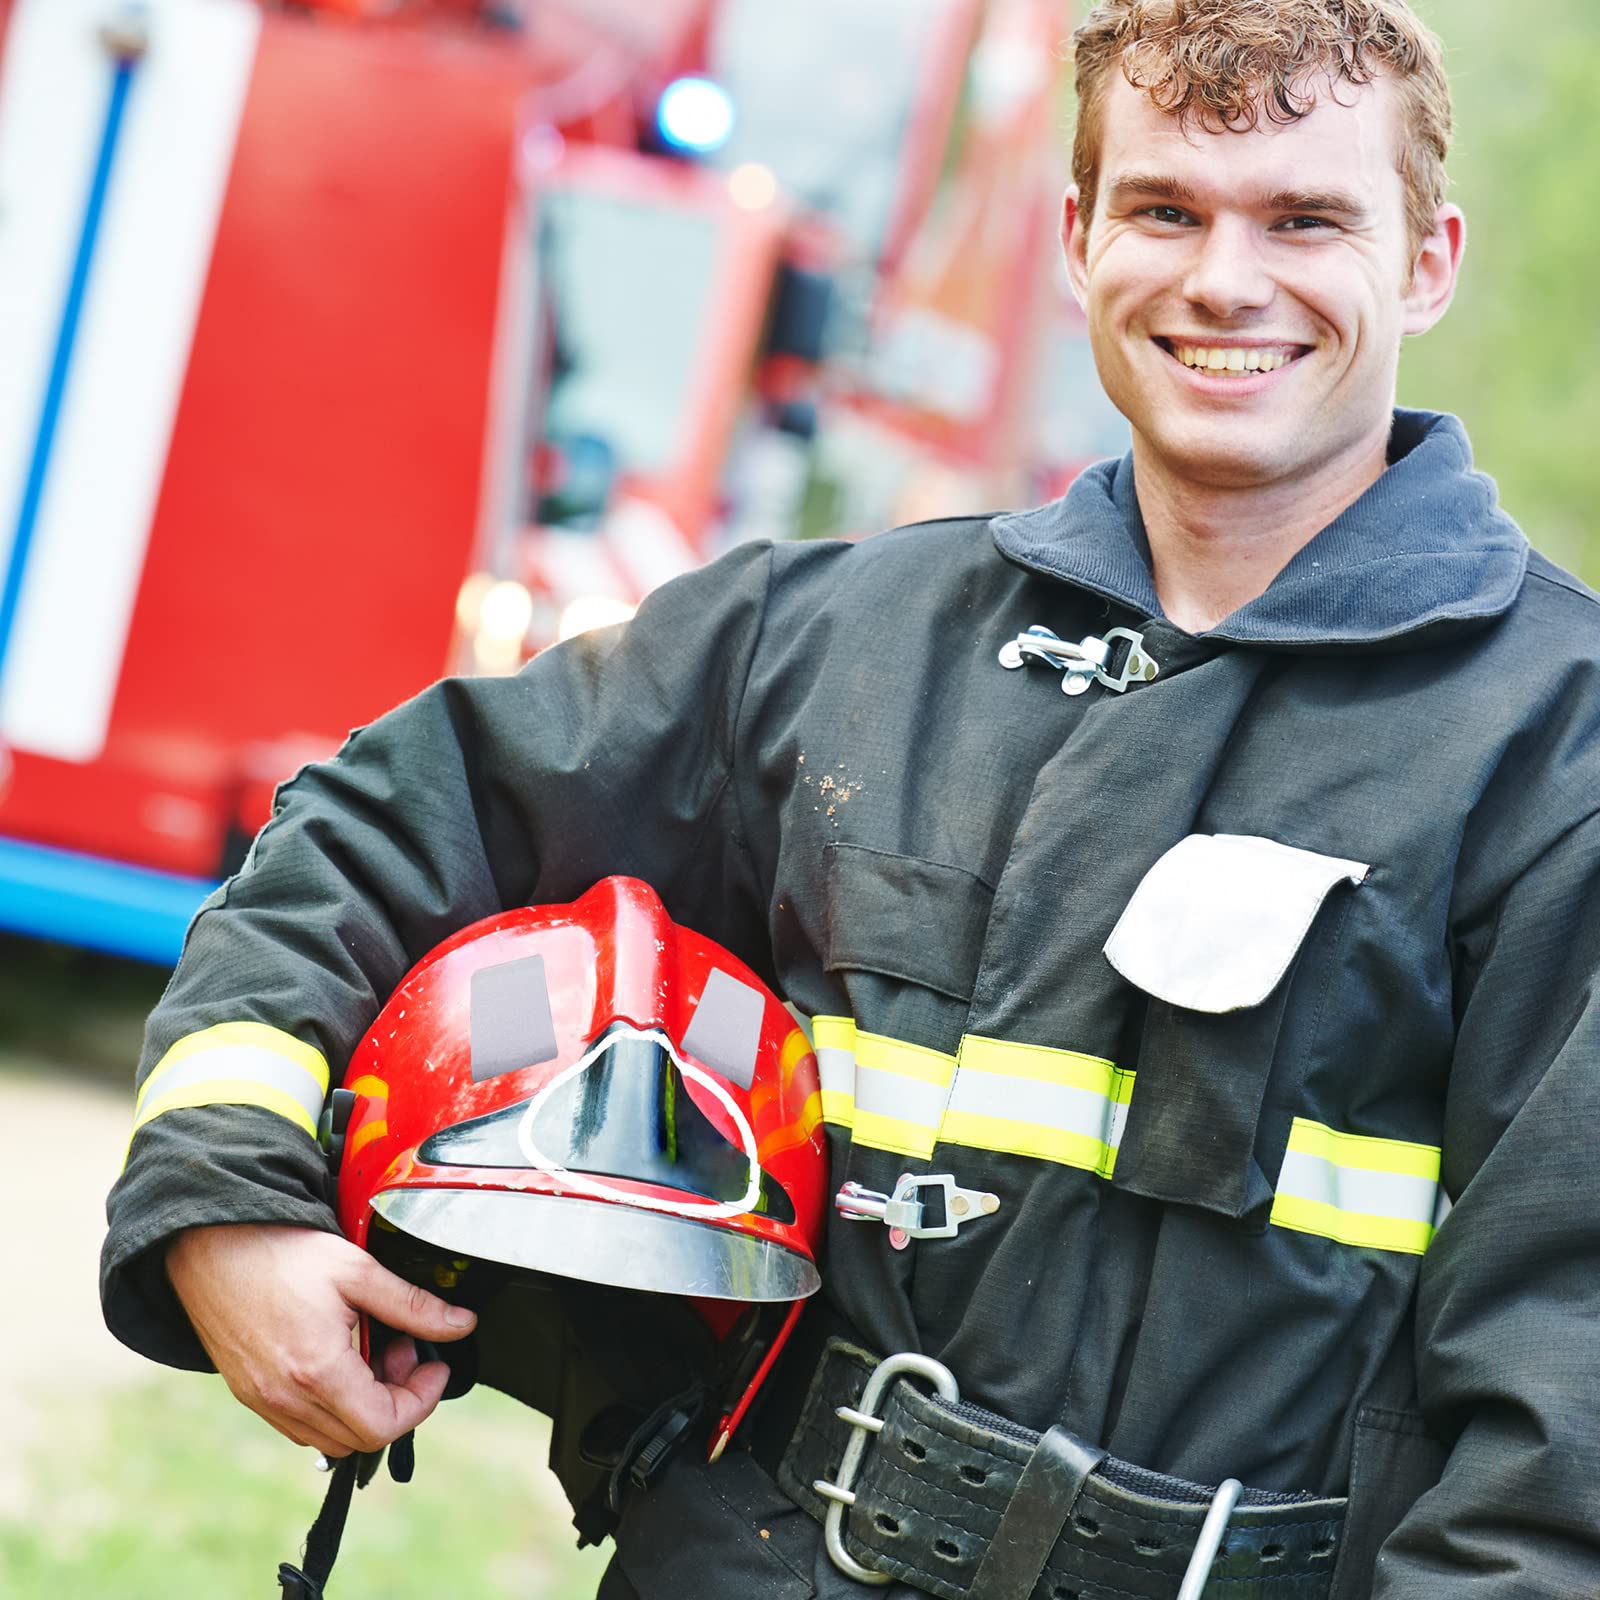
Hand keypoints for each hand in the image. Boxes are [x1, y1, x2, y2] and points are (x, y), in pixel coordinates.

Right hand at [165, 1223, 475, 1458]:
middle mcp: (285, 1399)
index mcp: (316, 1372)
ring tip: (373, 1348)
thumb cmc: (282, 1252)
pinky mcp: (248, 1394)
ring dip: (364, 1404)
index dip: (420, 1401)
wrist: (212, 1245)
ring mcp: (263, 1401)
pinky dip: (331, 1403)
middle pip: (359, 1438)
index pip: (381, 1427)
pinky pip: (300, 1423)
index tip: (433, 1366)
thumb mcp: (359, 1271)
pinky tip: (340, 1356)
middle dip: (396, 1399)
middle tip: (404, 1349)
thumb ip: (413, 1306)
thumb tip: (462, 1324)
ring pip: (330, 1436)